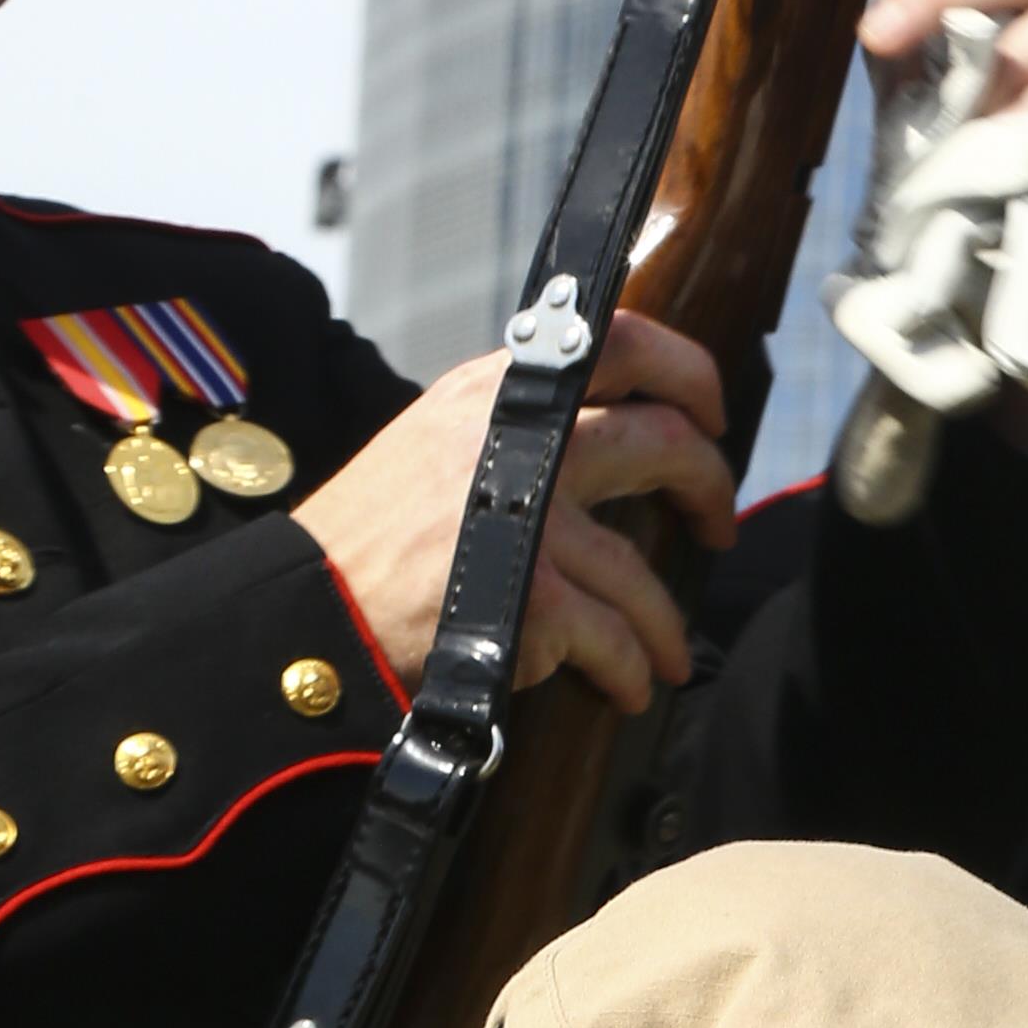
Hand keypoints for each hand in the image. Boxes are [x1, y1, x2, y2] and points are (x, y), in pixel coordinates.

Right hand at [301, 312, 731, 716]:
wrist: (309, 615)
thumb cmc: (364, 545)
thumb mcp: (430, 445)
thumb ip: (507, 433)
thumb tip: (593, 444)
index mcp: (497, 393)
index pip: (622, 340)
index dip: (689, 373)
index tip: (708, 415)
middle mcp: (521, 441)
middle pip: (664, 439)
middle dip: (709, 487)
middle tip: (717, 524)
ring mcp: (531, 521)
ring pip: (643, 567)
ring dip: (666, 620)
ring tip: (670, 653)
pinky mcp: (531, 601)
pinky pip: (613, 639)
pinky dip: (628, 669)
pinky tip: (627, 686)